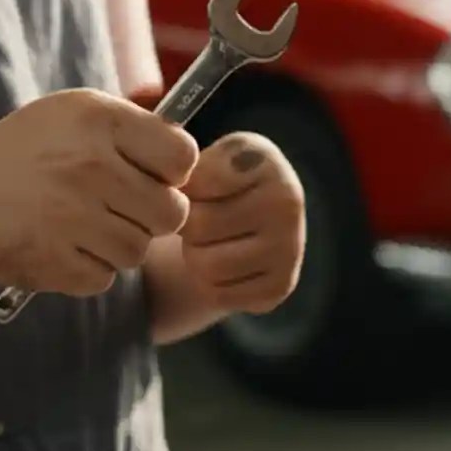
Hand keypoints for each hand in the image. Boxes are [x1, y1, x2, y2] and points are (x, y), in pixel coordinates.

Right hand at [0, 89, 198, 295]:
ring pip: (139, 250)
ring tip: (76, 226)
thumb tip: (188, 162)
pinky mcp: (54, 261)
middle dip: (149, 217)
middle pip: (171, 212)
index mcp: (97, 118)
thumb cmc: (16, 159)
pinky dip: (86, 271)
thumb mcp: (69, 117)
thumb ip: (130, 131)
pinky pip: (106, 278)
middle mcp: (89, 163)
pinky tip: (57, 248)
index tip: (149, 177)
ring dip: (116, 246)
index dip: (173, 174)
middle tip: (113, 209)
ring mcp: (71, 215)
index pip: (183, 157)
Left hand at [180, 133, 304, 314]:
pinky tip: (229, 265)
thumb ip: (179, 168)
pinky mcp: (282, 284)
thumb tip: (160, 205)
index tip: (198, 189)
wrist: (256, 221)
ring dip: (196, 257)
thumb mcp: (202, 159)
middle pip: (197, 225)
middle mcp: (288, 199)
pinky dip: (213, 285)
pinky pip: (220, 294)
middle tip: (203, 219)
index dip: (183, 191)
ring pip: (205, 264)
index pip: (194, 184)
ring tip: (212, 242)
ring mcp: (290, 245)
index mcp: (264, 157)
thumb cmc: (217, 186)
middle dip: (187, 227)